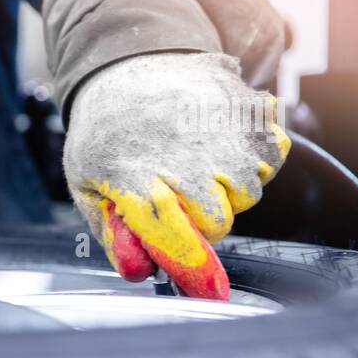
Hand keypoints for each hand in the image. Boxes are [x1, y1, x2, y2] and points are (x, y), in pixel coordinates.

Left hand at [64, 53, 290, 298]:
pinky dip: (250, 158)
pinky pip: (271, 159)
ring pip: (247, 192)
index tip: (209, 292)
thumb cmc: (106, 132)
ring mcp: (225, 131)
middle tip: (173, 195)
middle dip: (199, 223)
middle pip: (218, 222)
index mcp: (137, 176)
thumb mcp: (86, 184)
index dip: (193, 268)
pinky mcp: (254, 113)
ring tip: (190, 161)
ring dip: (224, 188)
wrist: (128, 65)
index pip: (175, 235)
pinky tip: (214, 144)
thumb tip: (141, 271)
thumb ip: (112, 233)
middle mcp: (186, 154)